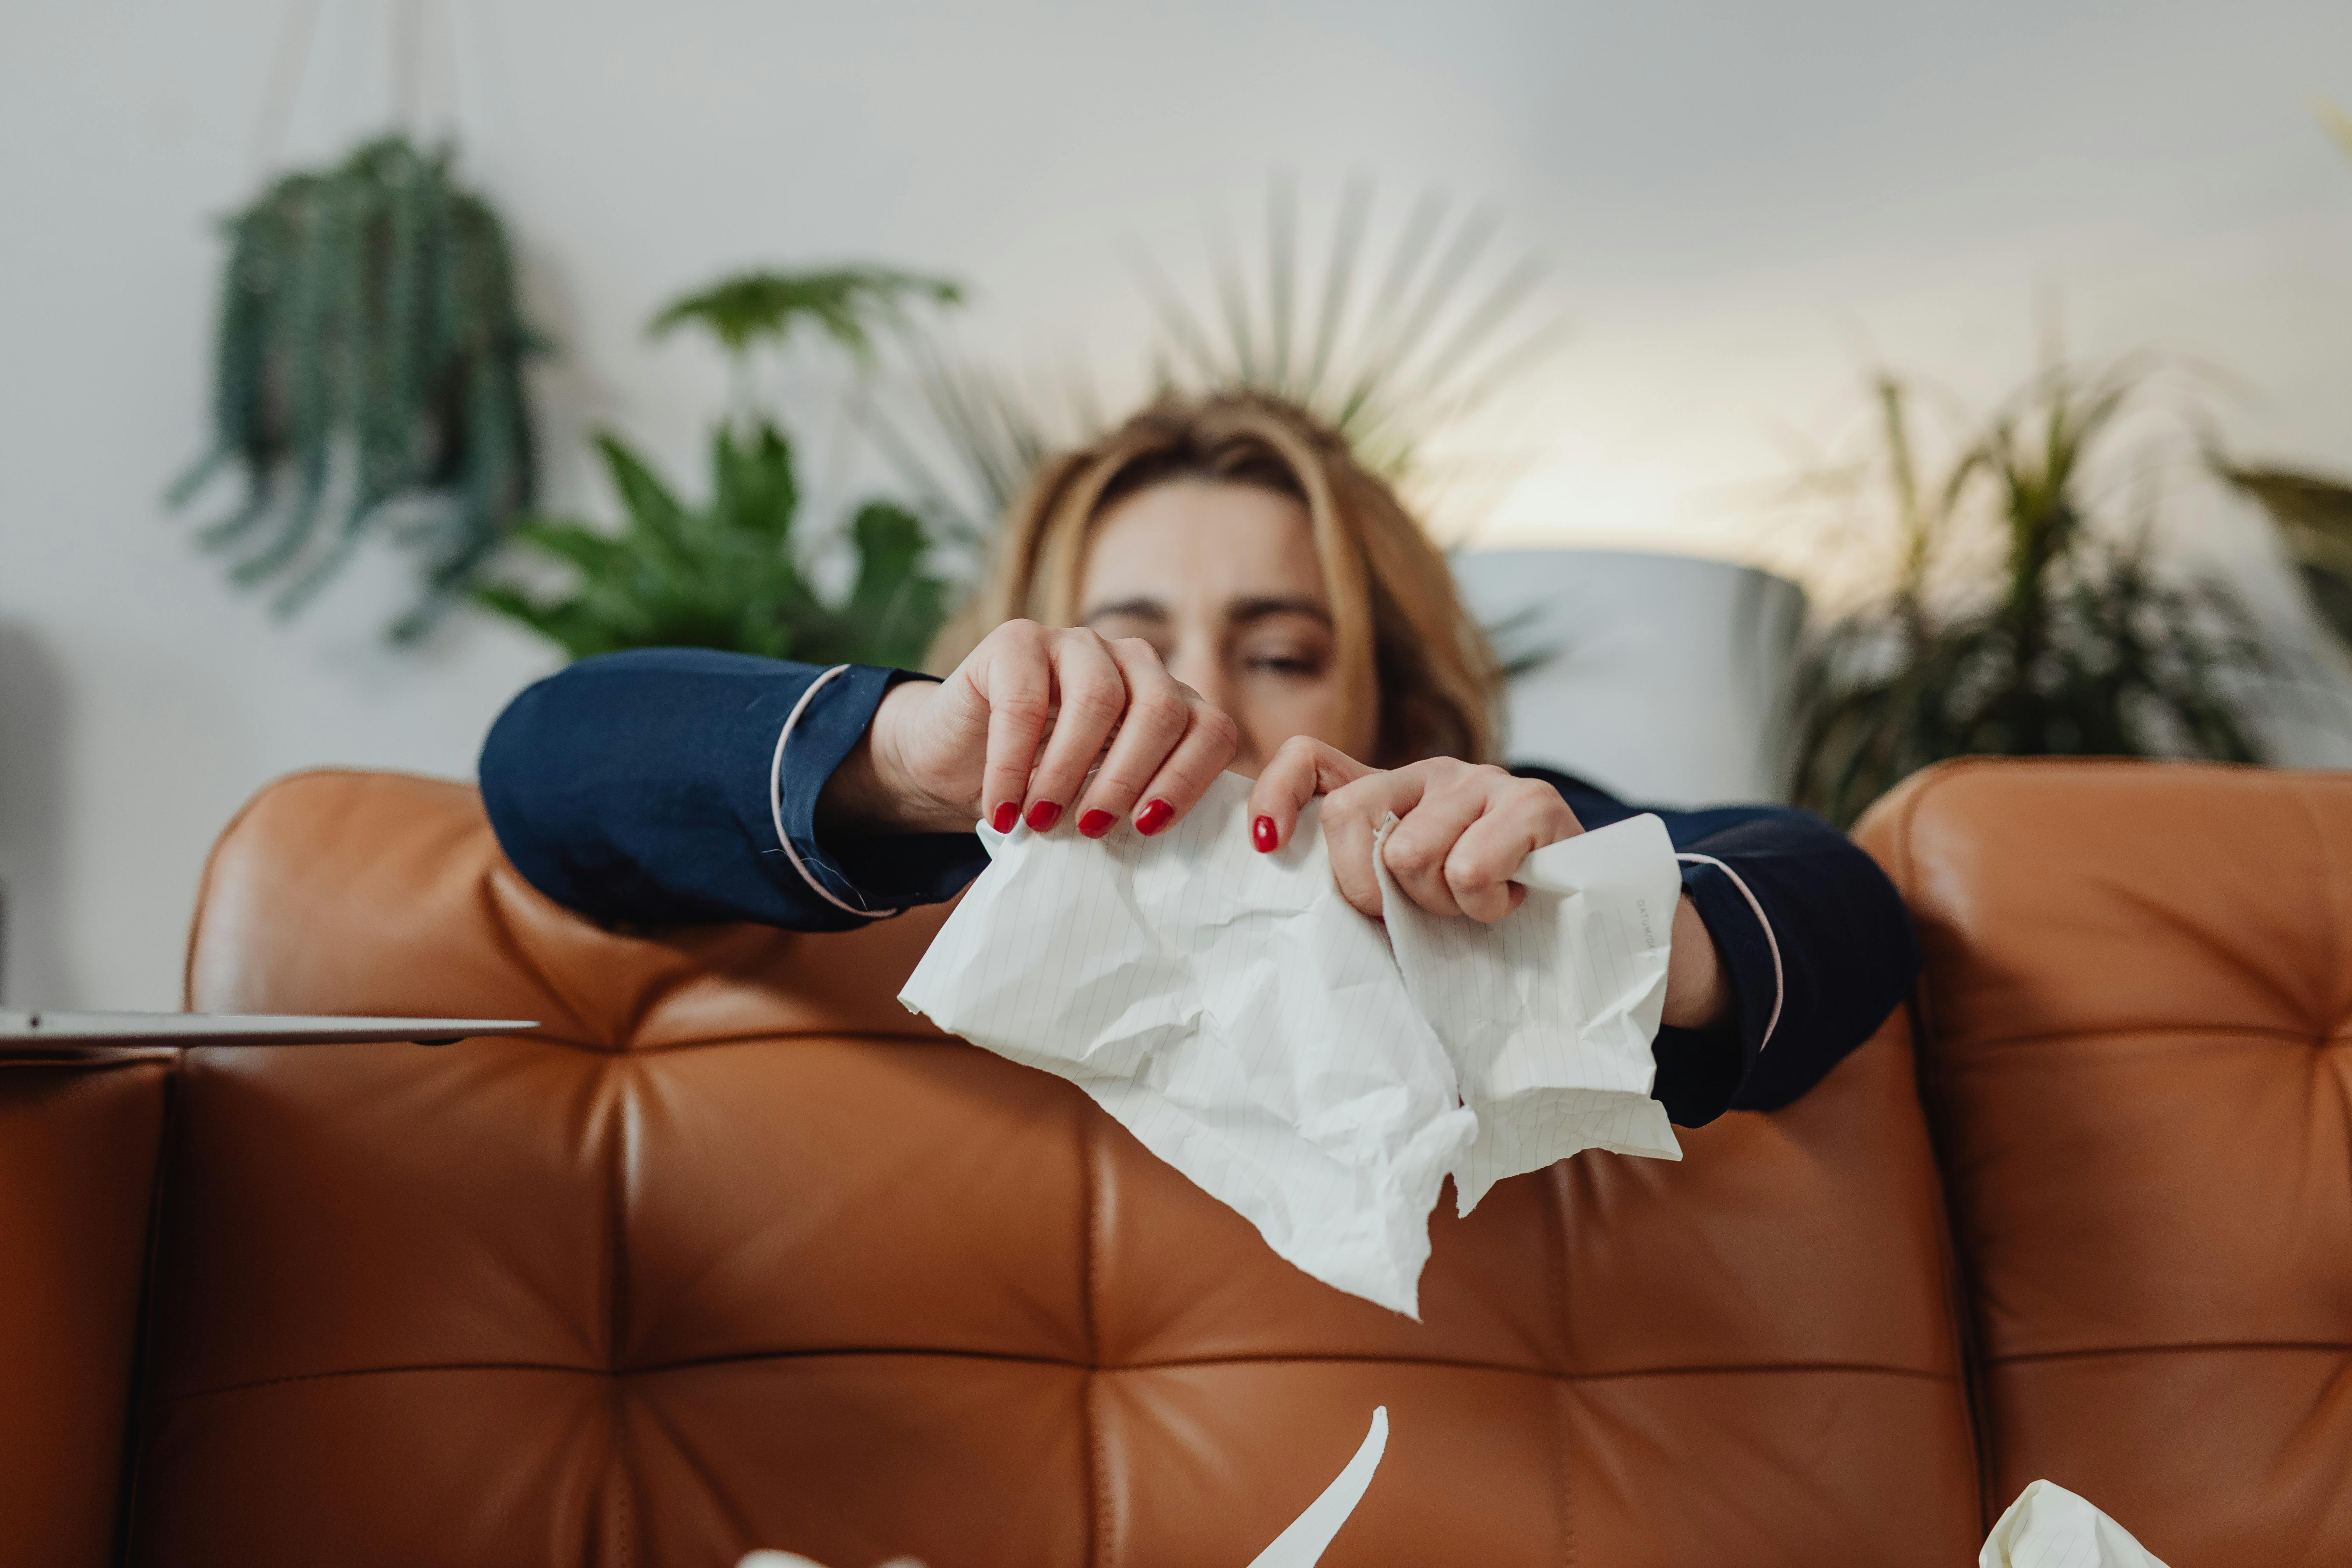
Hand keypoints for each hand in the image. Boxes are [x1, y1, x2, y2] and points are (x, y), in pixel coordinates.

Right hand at [819, 620, 1240, 837]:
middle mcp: (1133, 663)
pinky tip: (1004, 809)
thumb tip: (1157, 847)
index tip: (1147, 828)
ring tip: (1043, 821)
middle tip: (1092, 828)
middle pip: (1161, 710)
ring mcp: (1077, 643)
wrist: (958, 761)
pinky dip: (1013, 765)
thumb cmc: (1041, 791)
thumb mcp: (1098, 802)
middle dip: (1127, 779)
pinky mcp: (1017, 640)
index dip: (1189, 780)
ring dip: (1069, 771)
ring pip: (1099, 698)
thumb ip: (1135, 810)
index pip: (1211, 729)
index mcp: (1169, 702)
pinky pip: (1024, 701)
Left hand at [1249, 738, 1581, 921]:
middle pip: (1349, 817)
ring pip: (1410, 852)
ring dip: (1440, 902)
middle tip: (1422, 911)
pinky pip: (1471, 866)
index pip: (1309, 759)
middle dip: (1373, 888)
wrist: (1590, 925)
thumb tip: (1282, 881)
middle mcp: (1430, 774)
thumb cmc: (1484, 921)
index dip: (1275, 793)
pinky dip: (1485, 903)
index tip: (1264, 844)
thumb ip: (1358, 881)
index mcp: (1390, 794)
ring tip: (1475, 905)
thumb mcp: (1408, 899)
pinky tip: (1511, 899)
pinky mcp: (1532, 800)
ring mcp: (1482, 780)